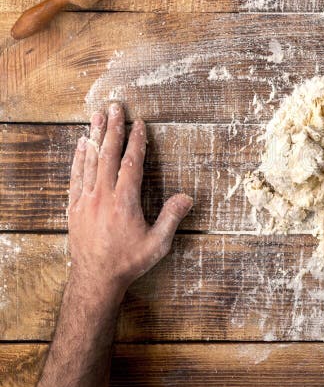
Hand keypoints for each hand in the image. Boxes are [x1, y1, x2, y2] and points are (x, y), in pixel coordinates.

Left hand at [67, 103, 192, 301]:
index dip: (136, 142)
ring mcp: (85, 200)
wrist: (95, 279)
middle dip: (113, 128)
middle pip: (107, 154)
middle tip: (115, 107)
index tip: (140, 124)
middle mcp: (102, 196)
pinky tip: (80, 144)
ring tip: (97, 116)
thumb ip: (172, 217)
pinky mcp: (74, 207)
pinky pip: (76, 176)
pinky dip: (78, 158)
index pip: (131, 164)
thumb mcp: (157, 243)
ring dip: (94, 136)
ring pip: (90, 161)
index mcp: (124, 202)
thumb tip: (187, 197)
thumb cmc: (128, 262)